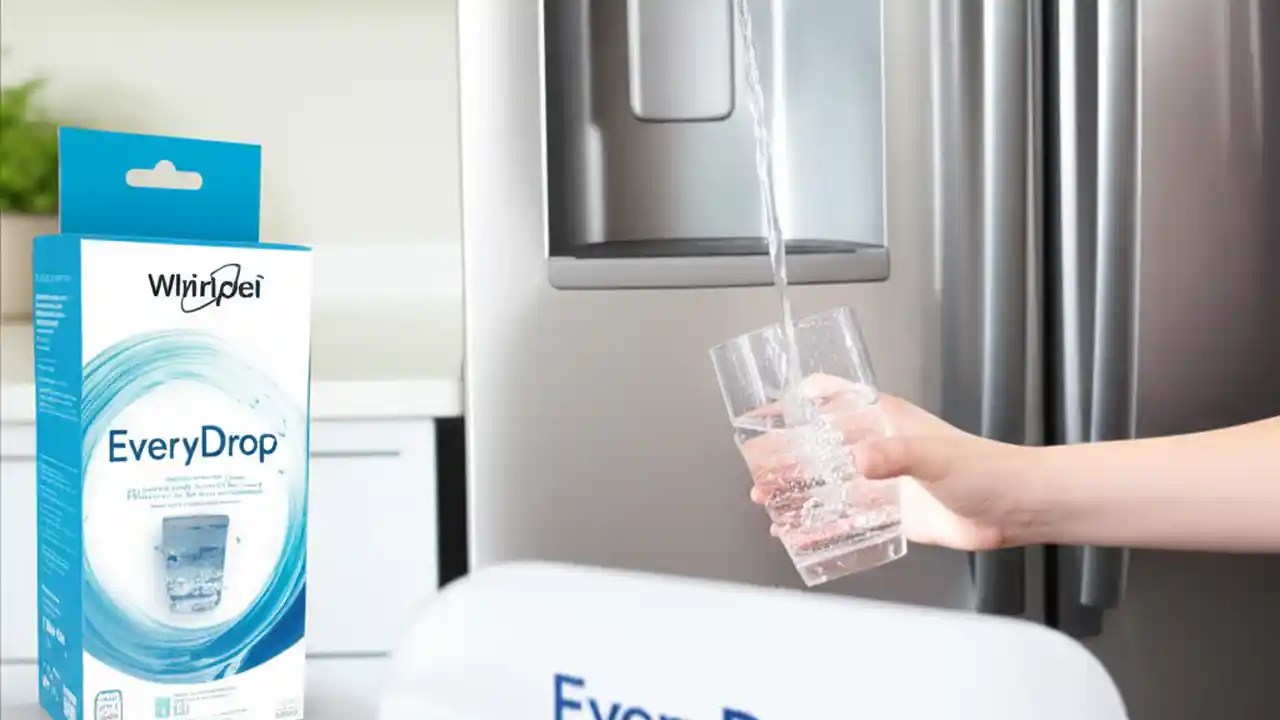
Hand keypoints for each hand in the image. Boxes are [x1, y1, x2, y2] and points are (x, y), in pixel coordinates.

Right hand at [743, 375, 1032, 551]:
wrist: (1013, 508)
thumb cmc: (985, 468)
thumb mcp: (933, 455)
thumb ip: (895, 456)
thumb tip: (860, 461)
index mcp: (884, 418)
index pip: (830, 395)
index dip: (794, 398)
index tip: (763, 409)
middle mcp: (878, 445)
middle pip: (819, 443)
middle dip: (785, 453)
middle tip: (755, 466)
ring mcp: (883, 479)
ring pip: (827, 481)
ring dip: (796, 489)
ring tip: (766, 500)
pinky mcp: (892, 512)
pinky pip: (846, 517)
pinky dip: (820, 524)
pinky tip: (798, 534)